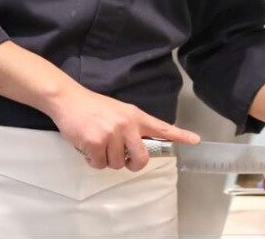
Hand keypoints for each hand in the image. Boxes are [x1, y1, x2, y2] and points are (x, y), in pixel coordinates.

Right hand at [49, 87, 199, 171]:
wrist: (69, 99)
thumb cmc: (94, 107)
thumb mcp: (120, 112)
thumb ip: (132, 127)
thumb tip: (140, 148)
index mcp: (135, 116)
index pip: (161, 127)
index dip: (180, 136)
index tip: (195, 140)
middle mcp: (127, 125)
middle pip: (141, 159)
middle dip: (131, 164)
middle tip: (122, 158)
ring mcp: (111, 134)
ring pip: (117, 164)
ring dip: (106, 159)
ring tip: (98, 143)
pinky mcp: (95, 142)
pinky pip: (99, 165)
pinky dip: (92, 161)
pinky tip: (87, 146)